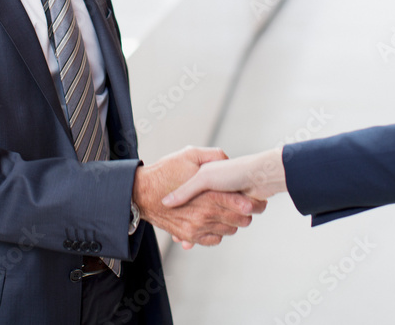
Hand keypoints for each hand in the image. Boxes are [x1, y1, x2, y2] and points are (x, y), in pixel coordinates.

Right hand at [132, 146, 266, 247]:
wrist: (141, 192)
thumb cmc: (165, 171)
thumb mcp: (190, 154)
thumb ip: (213, 156)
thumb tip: (229, 161)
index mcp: (209, 194)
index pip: (242, 204)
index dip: (252, 202)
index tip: (254, 198)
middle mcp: (205, 214)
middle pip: (240, 220)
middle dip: (247, 213)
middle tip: (248, 204)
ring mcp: (197, 227)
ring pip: (229, 230)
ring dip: (233, 222)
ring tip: (231, 211)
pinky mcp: (189, 235)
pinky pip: (214, 239)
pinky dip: (219, 232)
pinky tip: (216, 221)